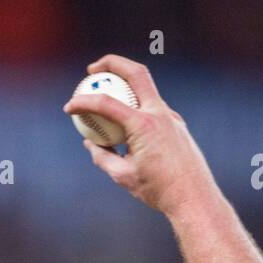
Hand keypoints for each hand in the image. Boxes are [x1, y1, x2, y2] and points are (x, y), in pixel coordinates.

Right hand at [63, 55, 219, 215]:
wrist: (194, 198)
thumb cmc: (157, 190)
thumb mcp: (122, 175)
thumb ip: (102, 156)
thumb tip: (90, 142)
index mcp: (143, 125)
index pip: (106, 104)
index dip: (83, 102)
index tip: (69, 108)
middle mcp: (160, 114)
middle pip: (136, 72)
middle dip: (112, 63)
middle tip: (92, 69)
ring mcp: (171, 117)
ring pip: (146, 89)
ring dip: (125, 85)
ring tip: (106, 95)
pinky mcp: (177, 125)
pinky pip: (153, 108)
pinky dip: (136, 108)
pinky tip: (126, 123)